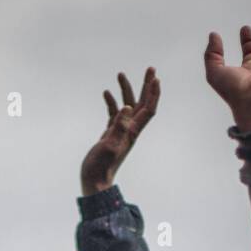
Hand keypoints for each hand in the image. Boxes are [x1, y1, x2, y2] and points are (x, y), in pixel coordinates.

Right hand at [80, 69, 159, 196]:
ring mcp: (120, 132)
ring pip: (127, 106)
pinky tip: (106, 93)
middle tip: (151, 68)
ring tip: (121, 74)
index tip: (155, 77)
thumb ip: (118, 127)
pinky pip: (114, 114)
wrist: (94, 183)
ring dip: (126, 90)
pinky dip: (112, 103)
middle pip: (142, 104)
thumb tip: (128, 107)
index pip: (148, 109)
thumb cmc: (101, 167)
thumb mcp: (109, 146)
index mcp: (132, 132)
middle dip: (146, 85)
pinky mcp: (110, 135)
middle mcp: (129, 130)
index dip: (153, 93)